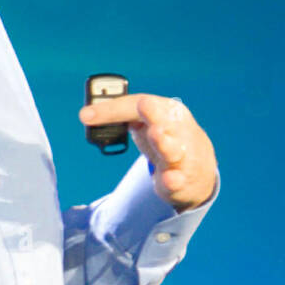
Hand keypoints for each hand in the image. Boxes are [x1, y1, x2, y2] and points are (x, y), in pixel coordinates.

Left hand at [79, 93, 216, 211]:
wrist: (198, 166)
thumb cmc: (165, 136)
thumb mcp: (145, 122)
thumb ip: (119, 116)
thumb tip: (85, 114)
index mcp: (164, 109)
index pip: (136, 104)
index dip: (112, 109)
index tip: (86, 115)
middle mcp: (176, 129)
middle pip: (162, 120)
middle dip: (153, 113)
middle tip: (144, 106)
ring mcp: (182, 154)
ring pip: (173, 148)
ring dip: (164, 142)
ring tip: (157, 134)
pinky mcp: (183, 179)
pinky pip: (178, 179)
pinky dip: (173, 179)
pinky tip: (169, 179)